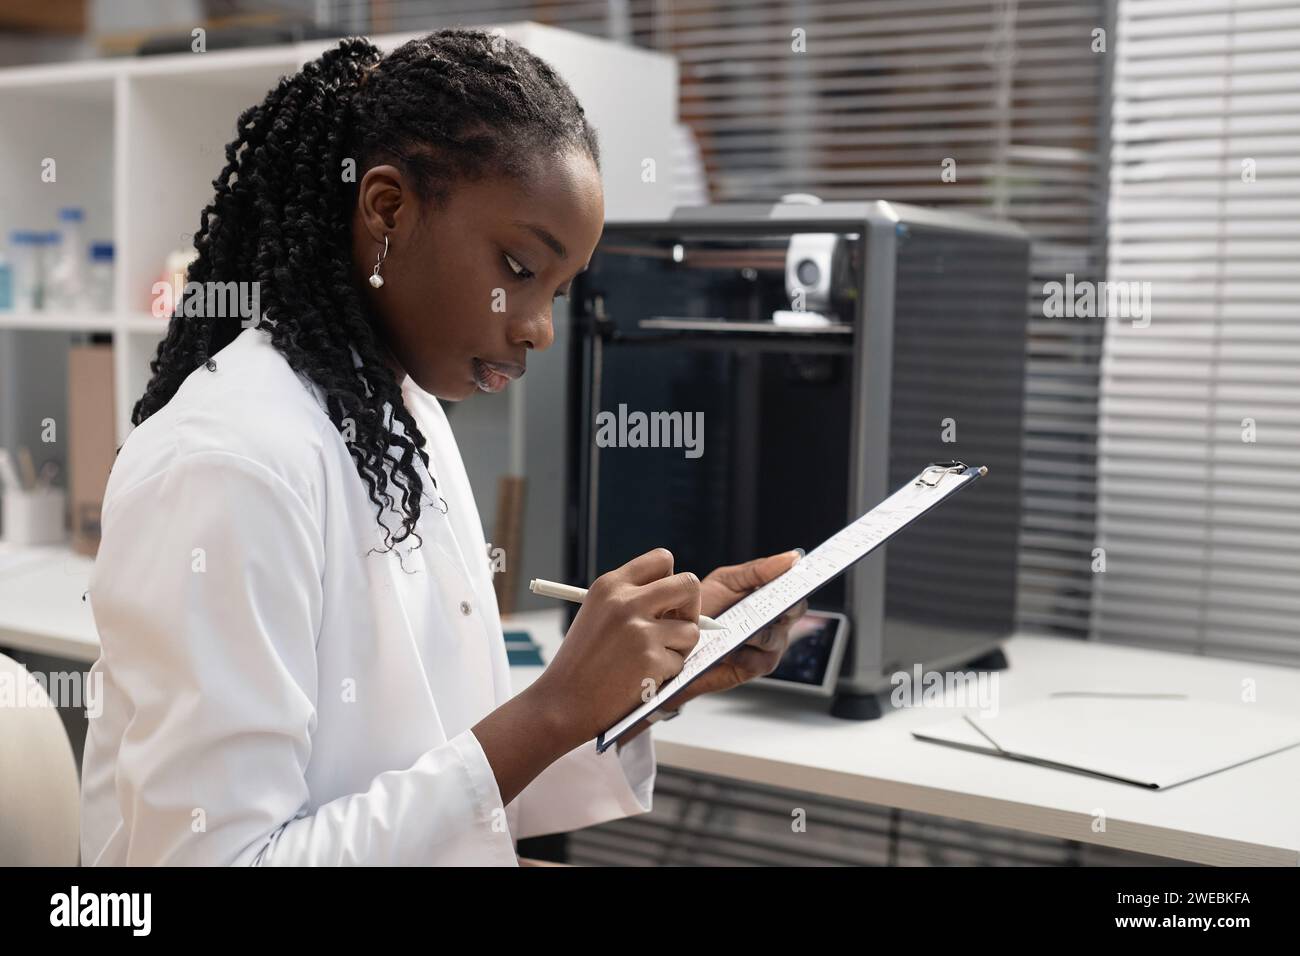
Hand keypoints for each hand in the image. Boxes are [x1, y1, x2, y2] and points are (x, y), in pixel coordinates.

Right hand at [527, 548, 701, 749]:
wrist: (562, 703)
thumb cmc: (582, 662)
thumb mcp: (598, 614)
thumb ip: (633, 600)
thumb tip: (681, 600)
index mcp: (610, 585)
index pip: (661, 559)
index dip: (672, 580)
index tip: (668, 600)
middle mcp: (626, 602)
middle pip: (688, 584)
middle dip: (692, 607)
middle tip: (681, 625)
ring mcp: (640, 631)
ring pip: (691, 629)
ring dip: (679, 648)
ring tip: (651, 660)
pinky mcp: (652, 660)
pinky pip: (680, 661)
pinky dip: (666, 674)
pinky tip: (640, 679)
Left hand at [677, 550, 808, 703]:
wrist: (676, 633)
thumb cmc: (705, 606)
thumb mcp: (727, 581)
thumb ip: (758, 570)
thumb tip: (793, 557)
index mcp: (772, 601)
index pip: (796, 593)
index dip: (803, 584)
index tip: (802, 574)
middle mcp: (776, 625)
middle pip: (792, 614)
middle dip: (781, 606)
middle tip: (764, 599)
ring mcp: (768, 648)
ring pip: (772, 637)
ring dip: (752, 631)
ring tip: (730, 625)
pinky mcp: (753, 668)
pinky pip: (755, 661)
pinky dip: (739, 653)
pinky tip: (724, 648)